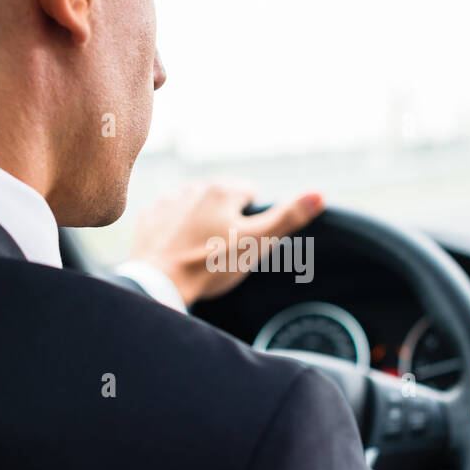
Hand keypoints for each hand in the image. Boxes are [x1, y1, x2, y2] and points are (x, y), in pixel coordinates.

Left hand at [131, 181, 324, 305]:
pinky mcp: (150, 218)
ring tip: (201, 254)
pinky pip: (171, 219)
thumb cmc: (210, 265)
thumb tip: (320, 193)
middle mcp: (193, 187)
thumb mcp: (257, 243)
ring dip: (202, 224)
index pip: (251, 194)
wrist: (159, 282)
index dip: (253, 220)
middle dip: (228, 221)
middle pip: (223, 200)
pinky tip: (180, 252)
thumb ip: (288, 217)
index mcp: (222, 190)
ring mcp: (168, 202)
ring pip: (196, 207)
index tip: (244, 241)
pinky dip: (177, 231)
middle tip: (223, 252)